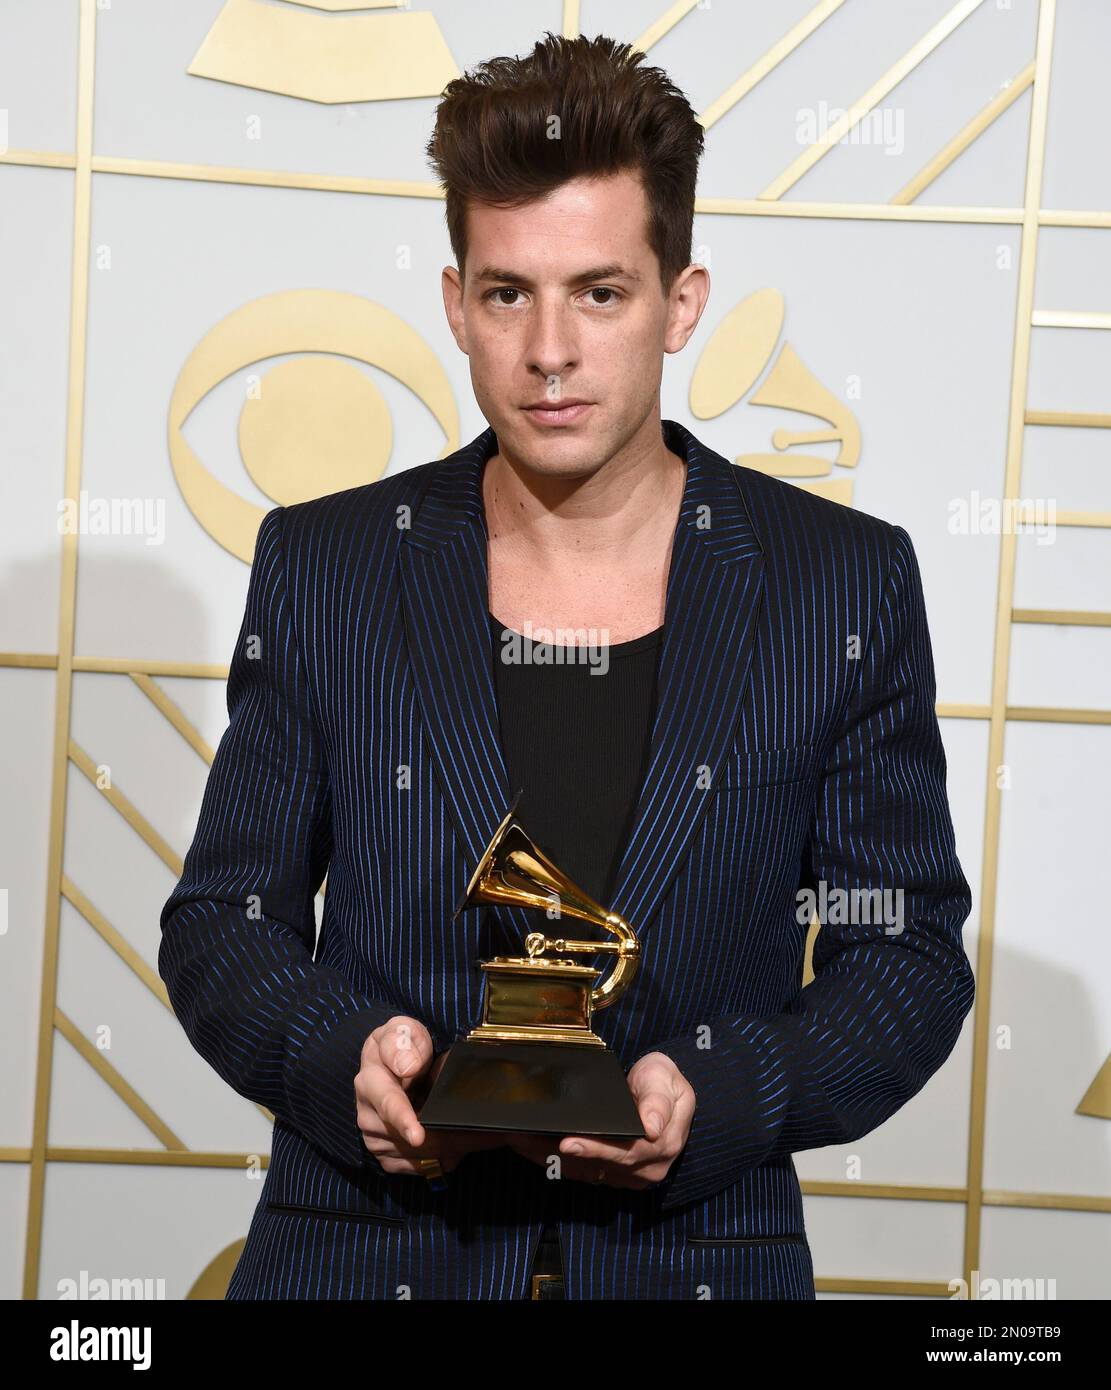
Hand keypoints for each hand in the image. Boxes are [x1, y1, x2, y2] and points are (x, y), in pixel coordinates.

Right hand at [354, 1017, 504, 1175]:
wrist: (394, 1064)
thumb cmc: (403, 1045)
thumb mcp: (403, 1031)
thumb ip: (402, 1042)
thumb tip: (406, 1067)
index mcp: (370, 1081)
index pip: (388, 1103)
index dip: (404, 1120)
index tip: (418, 1135)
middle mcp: (367, 1114)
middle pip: (410, 1138)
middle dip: (449, 1137)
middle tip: (489, 1135)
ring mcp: (375, 1138)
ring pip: (419, 1155)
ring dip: (452, 1149)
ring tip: (485, 1136)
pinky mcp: (387, 1156)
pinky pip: (419, 1167)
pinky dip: (444, 1159)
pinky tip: (463, 1146)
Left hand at [504, 1052, 694, 1188]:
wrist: (665, 1090)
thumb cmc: (663, 1080)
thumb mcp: (665, 1080)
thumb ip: (658, 1101)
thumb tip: (652, 1128)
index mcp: (663, 1145)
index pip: (624, 1153)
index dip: (594, 1150)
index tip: (567, 1143)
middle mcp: (648, 1168)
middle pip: (599, 1166)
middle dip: (560, 1155)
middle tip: (528, 1140)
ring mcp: (630, 1176)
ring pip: (586, 1172)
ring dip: (552, 1160)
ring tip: (522, 1141)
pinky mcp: (614, 1176)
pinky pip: (583, 1173)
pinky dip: (556, 1163)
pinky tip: (532, 1149)